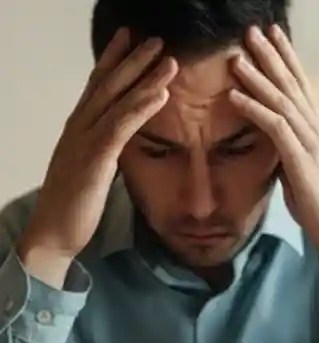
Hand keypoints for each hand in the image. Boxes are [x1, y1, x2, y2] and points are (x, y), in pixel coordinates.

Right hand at [19, 29, 176, 286]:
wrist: (54, 232)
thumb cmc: (76, 203)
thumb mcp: (94, 167)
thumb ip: (106, 147)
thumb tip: (124, 137)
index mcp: (79, 128)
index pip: (97, 86)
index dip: (114, 60)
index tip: (131, 39)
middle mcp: (79, 128)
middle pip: (107, 85)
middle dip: (132, 59)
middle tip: (155, 38)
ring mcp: (84, 142)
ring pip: (117, 101)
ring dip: (144, 78)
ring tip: (169, 60)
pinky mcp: (94, 160)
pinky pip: (120, 128)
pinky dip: (141, 109)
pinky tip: (160, 95)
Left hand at [228, 24, 318, 258]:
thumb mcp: (300, 169)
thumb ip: (287, 149)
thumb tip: (270, 137)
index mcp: (317, 132)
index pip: (302, 87)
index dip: (288, 60)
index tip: (273, 36)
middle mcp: (316, 132)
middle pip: (293, 86)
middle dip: (273, 56)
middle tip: (255, 31)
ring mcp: (311, 145)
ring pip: (283, 102)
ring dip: (259, 77)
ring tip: (238, 57)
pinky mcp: (301, 162)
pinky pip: (276, 129)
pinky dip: (254, 109)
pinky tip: (235, 96)